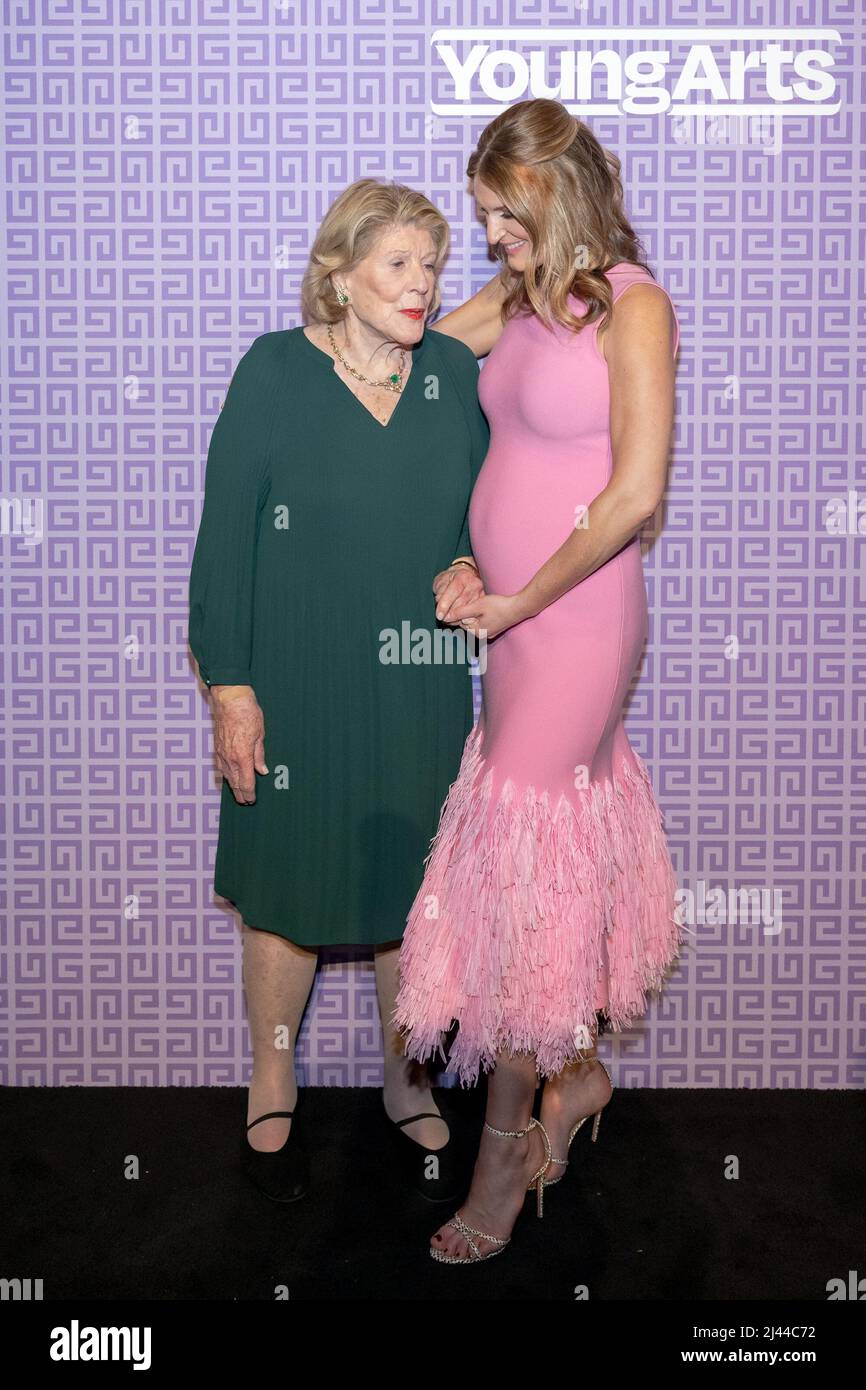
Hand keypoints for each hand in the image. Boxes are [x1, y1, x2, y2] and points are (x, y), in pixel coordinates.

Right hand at [209, 685, 267, 803]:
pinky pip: (221, 767)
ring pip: (226, 776)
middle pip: (235, 783)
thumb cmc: (247, 714)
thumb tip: (261, 771)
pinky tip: (228, 777)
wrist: (230, 700)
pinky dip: (226, 775)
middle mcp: (230, 758)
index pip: (246, 782)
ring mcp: (221, 754)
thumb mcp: (260, 735)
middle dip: (240, 794)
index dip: (249, 794)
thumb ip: (259, 755)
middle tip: (245, 802)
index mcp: (243, 757)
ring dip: (232, 786)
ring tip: (238, 793)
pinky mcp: (216, 748)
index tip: (252, 800)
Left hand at [434, 562, 484, 623]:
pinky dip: (465, 620)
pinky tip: (458, 619)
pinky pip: (474, 615)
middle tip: (442, 619)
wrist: (466, 577)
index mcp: (462, 577)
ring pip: (468, 612)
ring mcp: (481, 594)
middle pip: (461, 604)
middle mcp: (474, 584)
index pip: (453, 592)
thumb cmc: (451, 579)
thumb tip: (439, 602)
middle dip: (450, 614)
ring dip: (457, 619)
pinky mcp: (484, 603)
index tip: (439, 616)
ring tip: (449, 619)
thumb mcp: (441, 581)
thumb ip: (440, 591)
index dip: (445, 605)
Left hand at [443, 591, 529, 641]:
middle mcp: (482, 636)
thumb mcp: (477, 606)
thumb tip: (446, 617)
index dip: (454, 614)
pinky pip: (483, 623)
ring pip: (475, 623)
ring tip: (472, 605)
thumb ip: (461, 612)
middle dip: (463, 615)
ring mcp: (490, 633)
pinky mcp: (496, 628)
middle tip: (460, 605)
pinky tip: (483, 609)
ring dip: (471, 615)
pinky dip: (480, 617)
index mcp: (476, 632)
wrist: (519, 608)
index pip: (459, 623)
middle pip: (467, 624)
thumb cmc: (499, 606)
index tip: (449, 608)